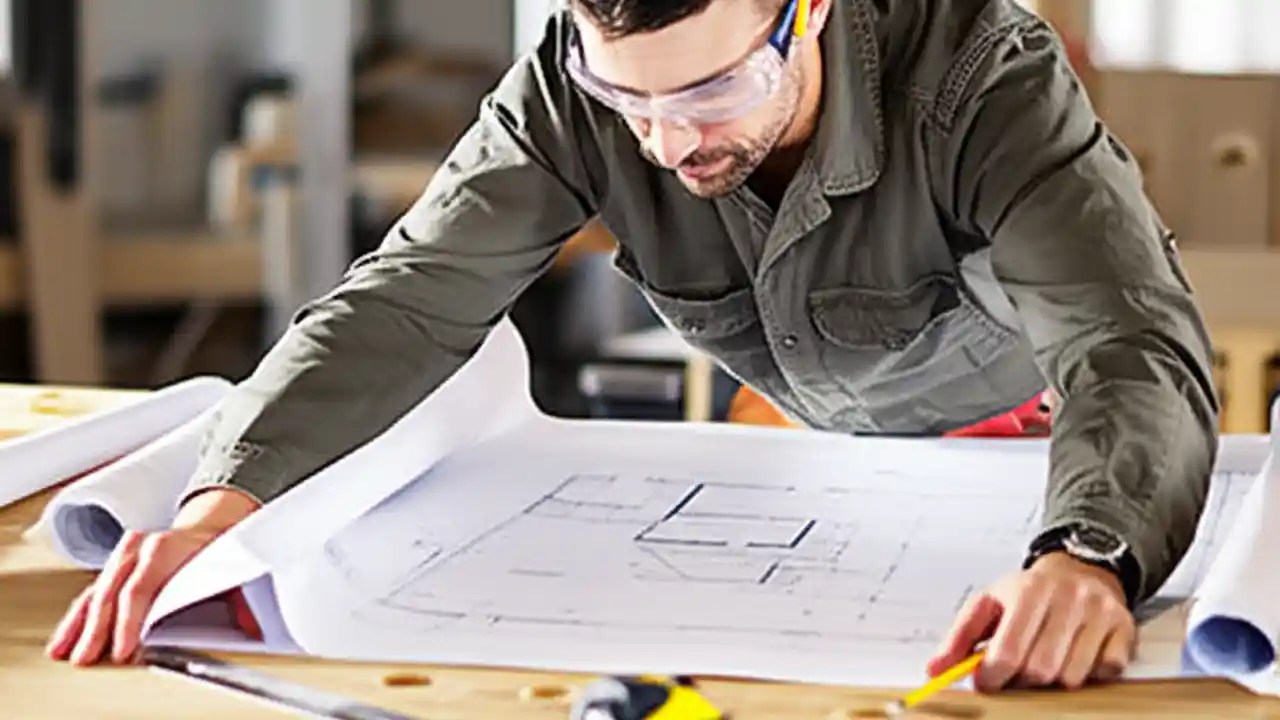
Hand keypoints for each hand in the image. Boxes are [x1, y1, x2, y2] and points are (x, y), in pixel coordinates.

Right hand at [46, 488, 259, 665]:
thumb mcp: (231, 565)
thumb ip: (240, 594)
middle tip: (90, 657)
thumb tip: (253, 622)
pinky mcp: (115, 569)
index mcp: (166, 547)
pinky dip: (78, 618)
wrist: (210, 526)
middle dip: (98, 629)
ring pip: (95, 593)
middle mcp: (139, 549)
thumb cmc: (217, 548)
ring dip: (80, 626)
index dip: (129, 621)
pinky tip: (66, 639)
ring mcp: (123, 557)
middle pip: (111, 592)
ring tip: (68, 651)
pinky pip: (91, 594)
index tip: (123, 649)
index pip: (140, 588)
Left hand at [928, 552, 1134, 691]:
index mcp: (1029, 591)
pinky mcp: (1125, 628)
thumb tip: (935, 671)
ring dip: (1054, 682)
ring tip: (1044, 663)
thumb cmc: (1028, 593)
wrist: (1080, 569)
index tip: (986, 683)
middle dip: (1022, 681)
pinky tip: (1076, 656)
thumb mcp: (989, 605)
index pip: (1008, 650)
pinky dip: (1088, 675)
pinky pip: (1105, 672)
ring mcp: (1100, 613)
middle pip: (1040, 669)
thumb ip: (959, 638)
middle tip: (1015, 675)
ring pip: (1072, 677)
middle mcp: (1068, 598)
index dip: (993, 677)